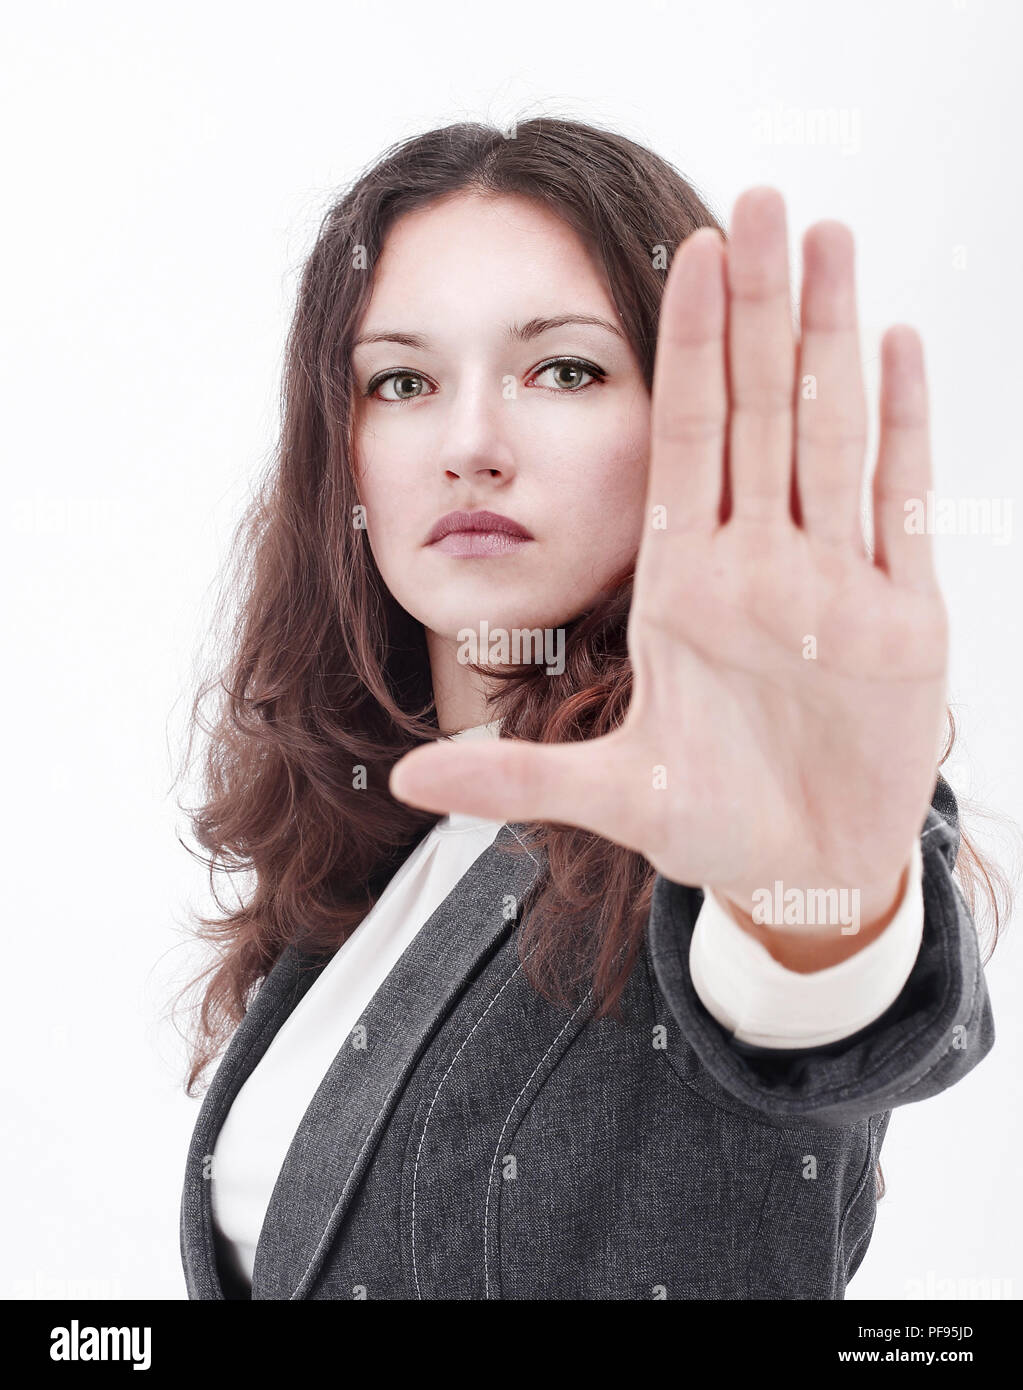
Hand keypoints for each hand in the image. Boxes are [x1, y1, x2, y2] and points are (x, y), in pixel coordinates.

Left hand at [389, 188, 947, 937]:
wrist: (803, 876)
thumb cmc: (713, 827)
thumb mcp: (614, 797)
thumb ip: (516, 780)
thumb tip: (402, 783)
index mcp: (684, 586)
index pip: (683, 442)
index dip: (687, 351)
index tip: (681, 256)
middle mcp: (758, 564)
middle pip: (757, 411)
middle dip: (759, 308)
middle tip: (757, 200)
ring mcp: (833, 582)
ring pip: (830, 433)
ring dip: (832, 339)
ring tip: (830, 238)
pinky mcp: (902, 618)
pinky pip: (902, 503)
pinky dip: (905, 425)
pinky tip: (899, 343)